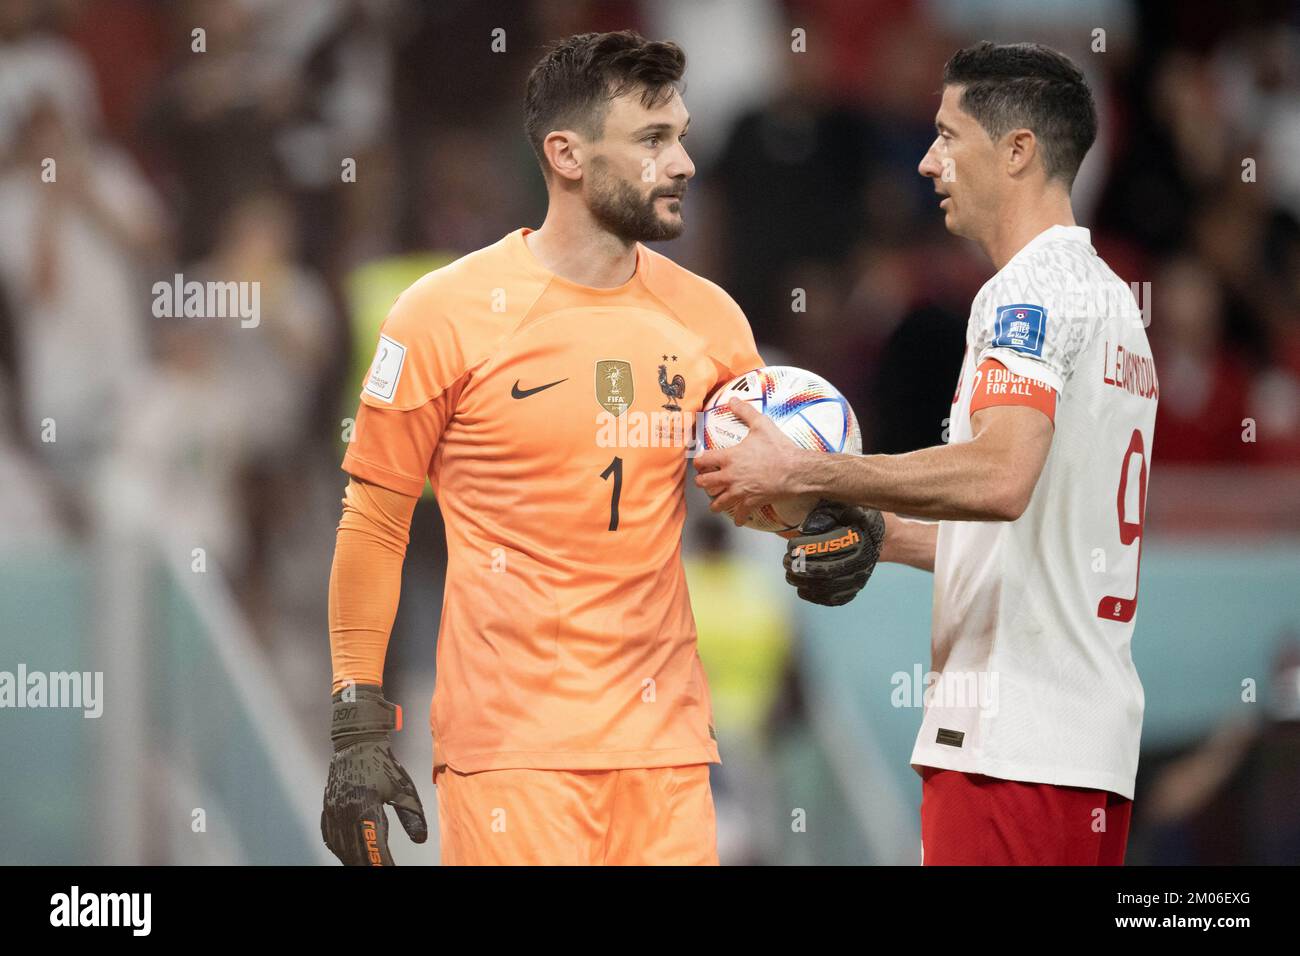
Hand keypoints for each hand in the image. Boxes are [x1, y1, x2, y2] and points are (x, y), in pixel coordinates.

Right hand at [322, 684, 427, 864]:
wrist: (356, 743)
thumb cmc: (382, 764)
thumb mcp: (403, 789)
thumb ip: (412, 816)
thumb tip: (421, 839)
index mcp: (365, 808)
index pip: (374, 847)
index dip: (383, 862)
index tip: (392, 869)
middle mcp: (345, 813)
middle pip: (355, 852)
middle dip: (369, 863)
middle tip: (383, 868)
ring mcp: (333, 812)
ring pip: (342, 847)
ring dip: (355, 858)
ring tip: (370, 864)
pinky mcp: (328, 809)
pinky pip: (332, 836)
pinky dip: (342, 849)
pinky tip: (350, 854)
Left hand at [694, 398, 804, 524]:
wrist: (796, 470)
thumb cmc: (779, 448)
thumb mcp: (761, 425)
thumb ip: (745, 412)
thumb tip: (733, 399)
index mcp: (729, 457)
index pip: (703, 461)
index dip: (698, 462)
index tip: (699, 463)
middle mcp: (730, 476)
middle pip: (706, 484)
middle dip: (702, 483)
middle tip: (703, 482)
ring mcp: (740, 491)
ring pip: (718, 502)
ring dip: (715, 503)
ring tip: (715, 504)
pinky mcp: (752, 502)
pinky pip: (740, 513)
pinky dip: (738, 518)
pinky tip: (737, 520)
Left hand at [782, 502, 885, 605]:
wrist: (871, 535)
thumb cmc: (847, 516)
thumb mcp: (839, 506)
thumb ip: (823, 513)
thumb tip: (805, 529)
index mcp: (859, 537)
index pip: (828, 546)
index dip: (805, 547)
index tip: (791, 545)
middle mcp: (863, 560)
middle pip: (827, 570)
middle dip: (801, 567)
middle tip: (786, 560)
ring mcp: (860, 577)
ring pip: (828, 588)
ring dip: (803, 582)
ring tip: (789, 573)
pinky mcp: (854, 590)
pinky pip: (833, 599)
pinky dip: (813, 596)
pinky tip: (800, 587)